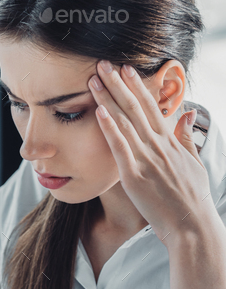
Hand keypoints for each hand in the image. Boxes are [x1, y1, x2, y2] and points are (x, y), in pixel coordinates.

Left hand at [88, 59, 212, 243]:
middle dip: (118, 84)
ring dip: (108, 98)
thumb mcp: (193, 163)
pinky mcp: (134, 175)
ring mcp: (146, 159)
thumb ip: (187, 138)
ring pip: (124, 122)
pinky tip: (98, 111)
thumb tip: (187, 115)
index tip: (126, 69)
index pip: (152, 107)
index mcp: (170, 142)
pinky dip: (109, 128)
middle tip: (103, 64)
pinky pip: (119, 147)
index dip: (138, 86)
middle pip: (135, 107)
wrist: (190, 224)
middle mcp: (158, 145)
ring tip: (94, 79)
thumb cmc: (191, 198)